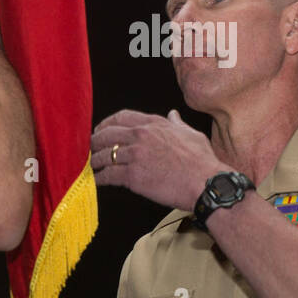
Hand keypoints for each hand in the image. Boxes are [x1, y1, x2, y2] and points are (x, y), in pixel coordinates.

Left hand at [90, 109, 229, 210]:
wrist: (205, 183)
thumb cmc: (202, 161)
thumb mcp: (191, 134)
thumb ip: (177, 123)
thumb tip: (173, 114)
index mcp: (154, 123)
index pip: (121, 117)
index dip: (107, 123)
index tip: (101, 129)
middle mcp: (141, 136)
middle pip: (107, 134)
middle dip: (95, 141)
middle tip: (92, 147)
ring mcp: (135, 155)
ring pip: (104, 155)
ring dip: (95, 161)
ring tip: (92, 166)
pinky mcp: (132, 176)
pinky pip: (108, 175)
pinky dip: (100, 178)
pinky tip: (97, 180)